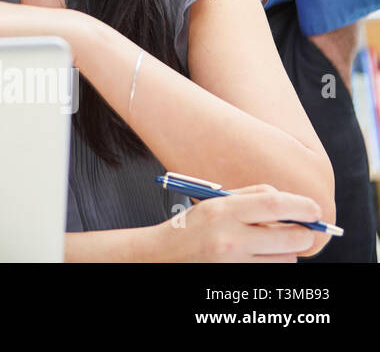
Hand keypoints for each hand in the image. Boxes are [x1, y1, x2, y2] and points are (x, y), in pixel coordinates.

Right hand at [152, 185, 323, 261]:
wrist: (161, 255)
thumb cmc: (192, 225)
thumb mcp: (215, 202)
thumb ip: (252, 197)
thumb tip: (292, 205)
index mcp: (223, 210)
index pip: (275, 204)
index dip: (303, 206)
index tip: (315, 210)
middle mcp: (230, 238)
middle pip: (291, 237)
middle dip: (303, 233)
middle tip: (302, 230)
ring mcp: (234, 263)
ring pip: (286, 259)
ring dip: (285, 252)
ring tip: (266, 246)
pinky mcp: (238, 279)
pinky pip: (273, 272)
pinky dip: (272, 264)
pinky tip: (256, 257)